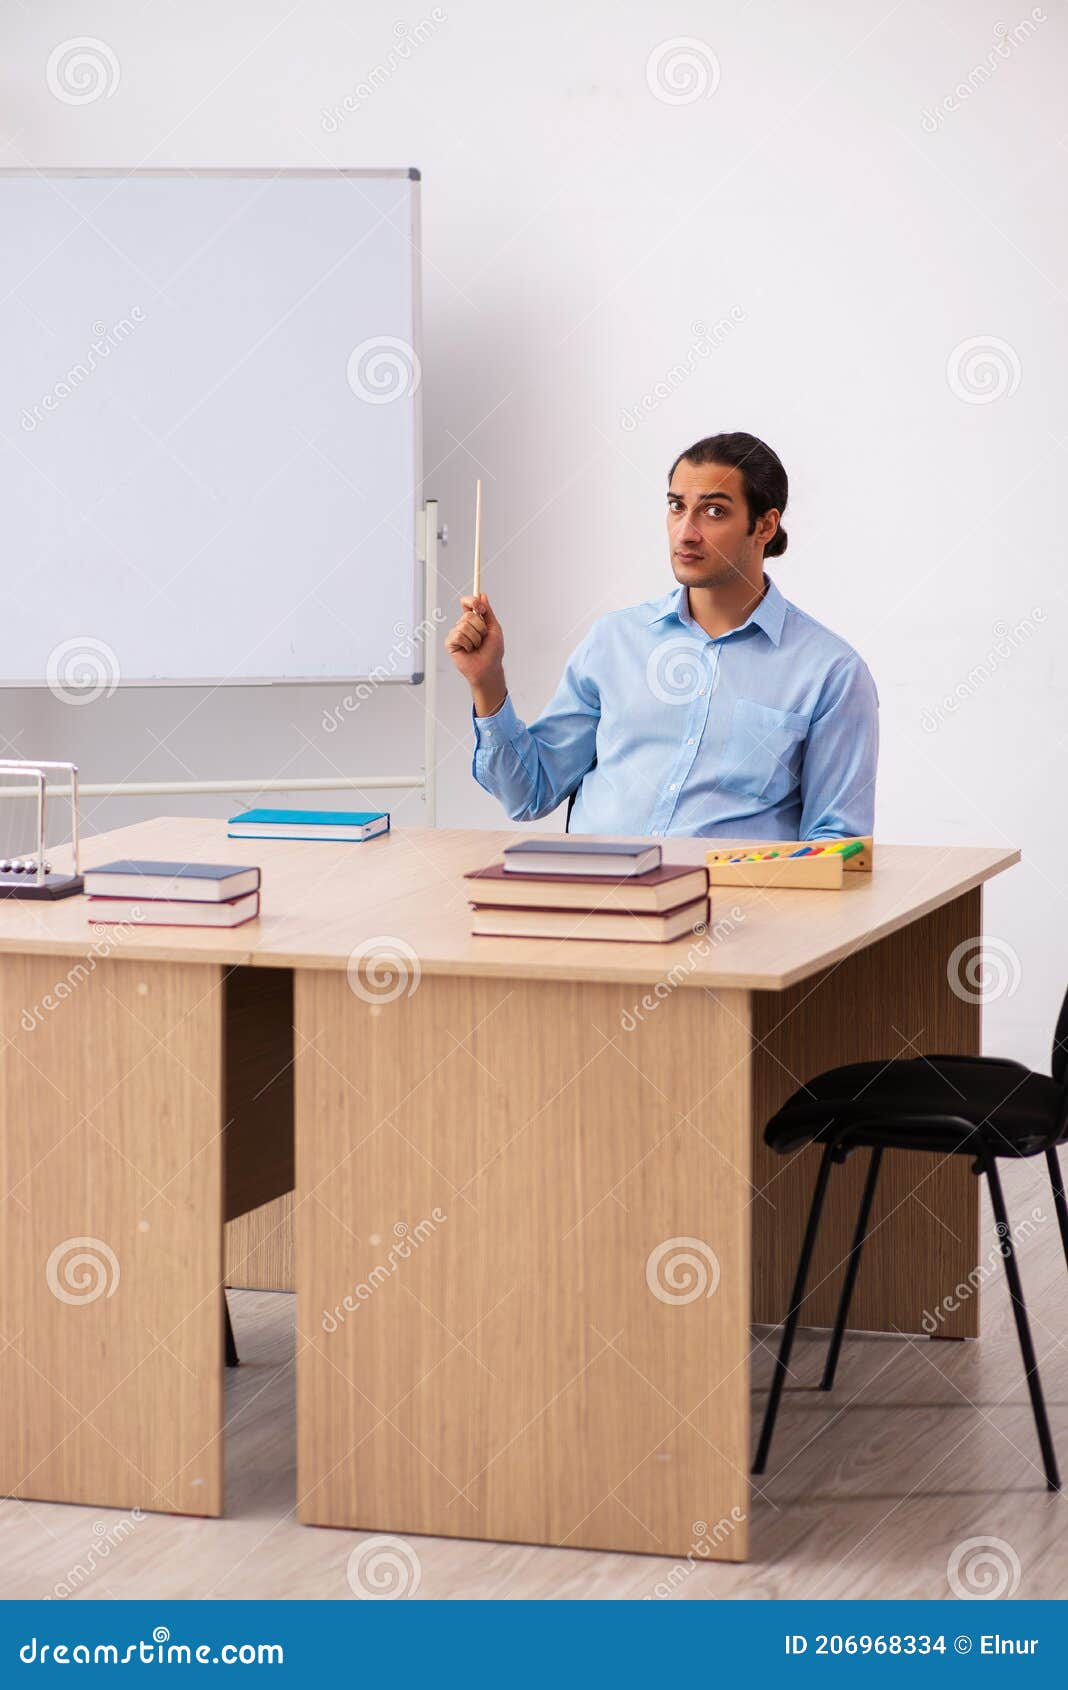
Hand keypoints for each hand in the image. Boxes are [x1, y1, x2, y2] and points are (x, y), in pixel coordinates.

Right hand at [445, 593, 506, 713]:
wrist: (488, 668)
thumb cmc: (493, 651)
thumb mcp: (494, 628)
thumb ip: (488, 612)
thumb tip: (482, 595)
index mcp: (474, 620)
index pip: (467, 602)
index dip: (472, 601)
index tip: (480, 608)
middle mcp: (463, 625)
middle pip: (468, 615)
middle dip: (480, 627)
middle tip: (482, 638)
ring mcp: (456, 634)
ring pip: (464, 626)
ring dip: (475, 638)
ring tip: (476, 646)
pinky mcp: (450, 643)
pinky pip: (458, 635)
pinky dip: (467, 644)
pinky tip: (468, 650)